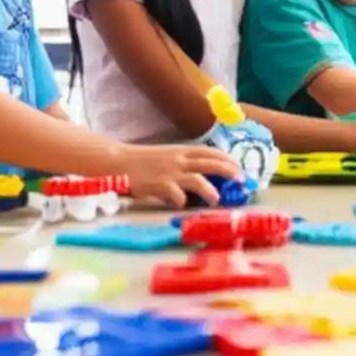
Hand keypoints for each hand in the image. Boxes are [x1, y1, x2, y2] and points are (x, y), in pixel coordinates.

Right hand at [117, 143, 240, 206]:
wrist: (116, 161)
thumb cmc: (140, 160)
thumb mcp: (165, 156)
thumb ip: (182, 164)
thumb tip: (200, 176)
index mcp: (180, 150)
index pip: (209, 151)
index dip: (225, 158)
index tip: (237, 165)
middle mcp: (178, 160)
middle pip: (210, 163)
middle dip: (228, 170)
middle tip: (240, 179)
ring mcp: (169, 172)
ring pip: (198, 179)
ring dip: (210, 190)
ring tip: (216, 199)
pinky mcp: (159, 185)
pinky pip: (176, 195)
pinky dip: (181, 201)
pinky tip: (180, 205)